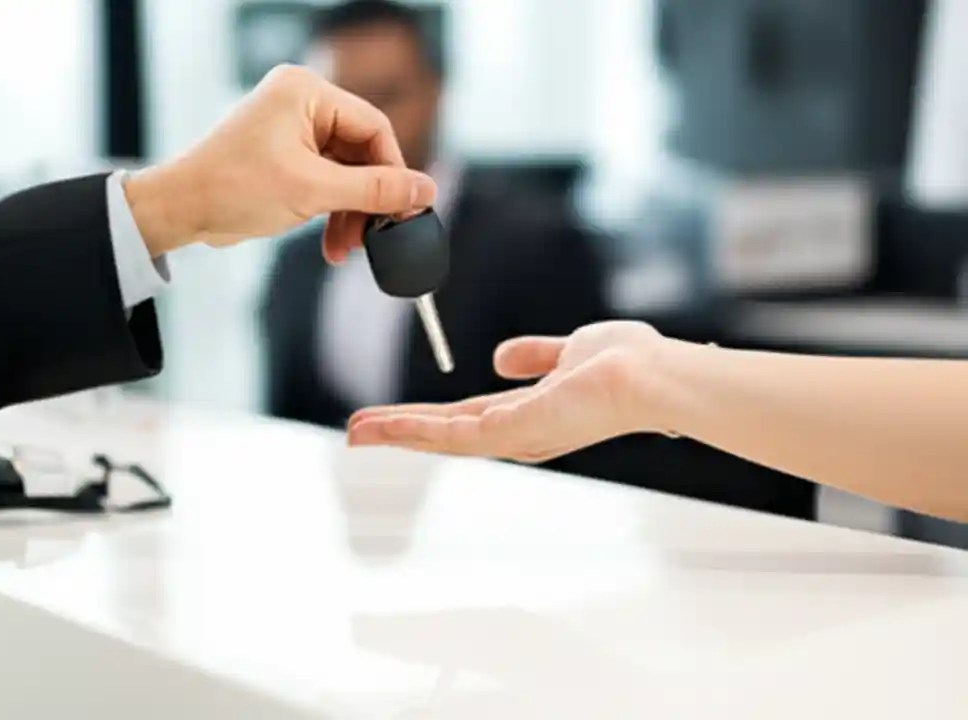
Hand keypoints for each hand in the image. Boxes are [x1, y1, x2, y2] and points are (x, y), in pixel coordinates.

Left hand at [125, 65, 437, 261]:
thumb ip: (374, 190)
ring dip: (349, 213)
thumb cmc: (232, 188)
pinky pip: (325, 181)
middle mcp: (300, 103)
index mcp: (306, 92)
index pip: (374, 127)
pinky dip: (331, 212)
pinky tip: (331, 242)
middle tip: (373, 237)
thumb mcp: (313, 191)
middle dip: (366, 200)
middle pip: (361, 152)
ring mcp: (291, 130)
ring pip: (345, 172)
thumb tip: (424, 190)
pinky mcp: (284, 156)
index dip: (393, 171)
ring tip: (345, 248)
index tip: (404, 209)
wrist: (180, 211)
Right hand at [347, 321, 673, 461]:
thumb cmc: (628, 362)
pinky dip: (416, 431)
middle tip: (354, 431)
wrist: (653, 374)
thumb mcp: (570, 350)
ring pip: (441, 438)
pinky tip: (387, 426)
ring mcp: (515, 436)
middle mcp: (517, 433)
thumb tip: (501, 357)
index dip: (423, 417)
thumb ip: (536, 355)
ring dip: (395, 433)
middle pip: (443, 434)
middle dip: (397, 431)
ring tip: (355, 431)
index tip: (388, 416)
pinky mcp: (515, 432)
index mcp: (526, 414)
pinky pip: (455, 434)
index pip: (462, 418)